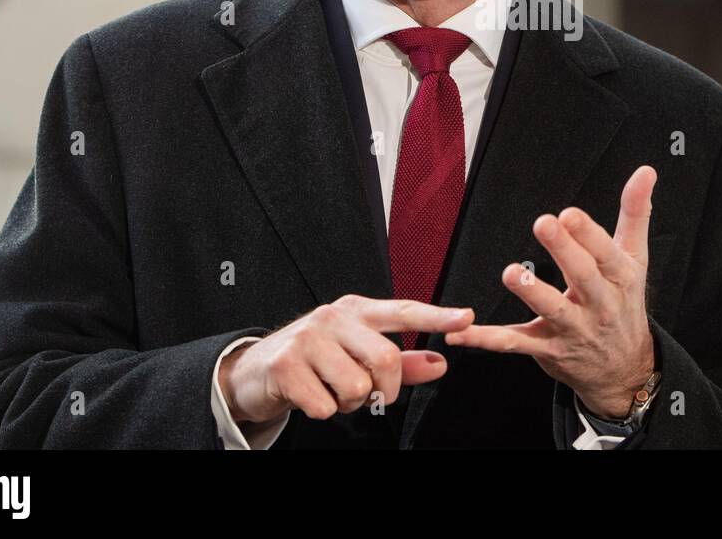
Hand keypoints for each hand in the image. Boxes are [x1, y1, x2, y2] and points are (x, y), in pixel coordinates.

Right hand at [219, 295, 474, 424]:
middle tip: (366, 392)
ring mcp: (308, 338)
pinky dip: (322, 411)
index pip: (404, 311)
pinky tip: (309, 395)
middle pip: (386, 359)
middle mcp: (334, 316)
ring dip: (348, 403)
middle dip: (383, 389)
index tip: (467, 318)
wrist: (254, 371)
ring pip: (357, 387)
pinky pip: (326, 405)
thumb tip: (441, 364)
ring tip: (330, 390)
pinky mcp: (285, 364)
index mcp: (357, 310)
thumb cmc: (315, 361)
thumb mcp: (357, 355)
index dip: (437, 316)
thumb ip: (402, 362)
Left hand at [444, 165, 657, 417]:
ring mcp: (574, 329)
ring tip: (512, 273)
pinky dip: (487, 339)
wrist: (625, 369)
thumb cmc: (625, 302)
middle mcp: (600, 304)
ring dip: (532, 293)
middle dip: (563, 251)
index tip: (569, 214)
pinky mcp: (548, 348)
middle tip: (544, 223)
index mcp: (620, 277)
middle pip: (583, 276)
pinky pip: (516, 343)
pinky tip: (461, 334)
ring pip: (552, 310)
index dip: (588, 234)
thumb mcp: (636, 259)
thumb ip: (635, 214)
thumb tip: (646, 171)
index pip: (606, 253)